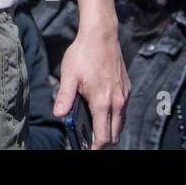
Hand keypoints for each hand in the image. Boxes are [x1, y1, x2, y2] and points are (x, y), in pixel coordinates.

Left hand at [54, 25, 128, 148]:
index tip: (87, 149)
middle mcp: (118, 102)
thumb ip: (65, 97)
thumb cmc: (83, 54)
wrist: (102, 35)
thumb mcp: (69, 75)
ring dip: (109, 130)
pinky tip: (100, 111)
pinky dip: (114, 118)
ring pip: (120, 124)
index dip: (95, 147)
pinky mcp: (127, 89)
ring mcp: (124, 96)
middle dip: (102, 141)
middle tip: (88, 141)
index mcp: (103, 102)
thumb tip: (59, 115)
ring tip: (93, 128)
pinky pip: (123, 111)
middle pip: (114, 134)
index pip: (103, 136)